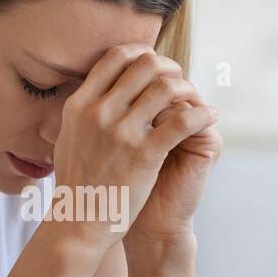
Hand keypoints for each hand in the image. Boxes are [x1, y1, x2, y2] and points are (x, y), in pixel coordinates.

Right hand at [49, 45, 217, 253]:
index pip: (115, 58)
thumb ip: (82, 112)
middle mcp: (98, 112)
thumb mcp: (68, 138)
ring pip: (166, 88)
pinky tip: (210, 116)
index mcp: (79, 104)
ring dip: (187, 89)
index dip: (141, 54)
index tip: (154, 63)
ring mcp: (121, 132)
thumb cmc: (77, 184)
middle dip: (168, 67)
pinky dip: (202, 114)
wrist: (79, 223)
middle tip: (178, 80)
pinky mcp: (144, 154)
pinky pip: (182, 121)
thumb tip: (93, 91)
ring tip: (195, 99)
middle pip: (144, 65)